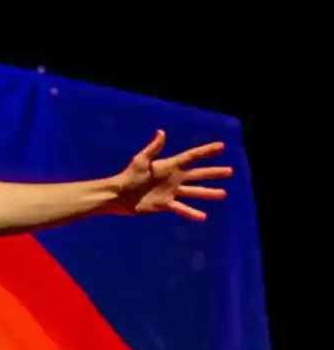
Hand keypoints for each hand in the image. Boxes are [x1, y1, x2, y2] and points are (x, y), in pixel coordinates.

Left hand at [113, 130, 231, 220]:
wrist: (119, 195)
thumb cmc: (128, 176)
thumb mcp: (141, 160)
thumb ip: (153, 148)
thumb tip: (161, 132)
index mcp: (169, 165)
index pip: (191, 156)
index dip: (206, 151)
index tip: (221, 146)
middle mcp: (173, 178)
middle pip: (198, 174)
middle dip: (213, 172)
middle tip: (230, 171)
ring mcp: (170, 192)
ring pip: (194, 192)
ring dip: (208, 193)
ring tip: (223, 194)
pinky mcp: (165, 204)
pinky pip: (182, 208)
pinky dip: (192, 213)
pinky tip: (204, 216)